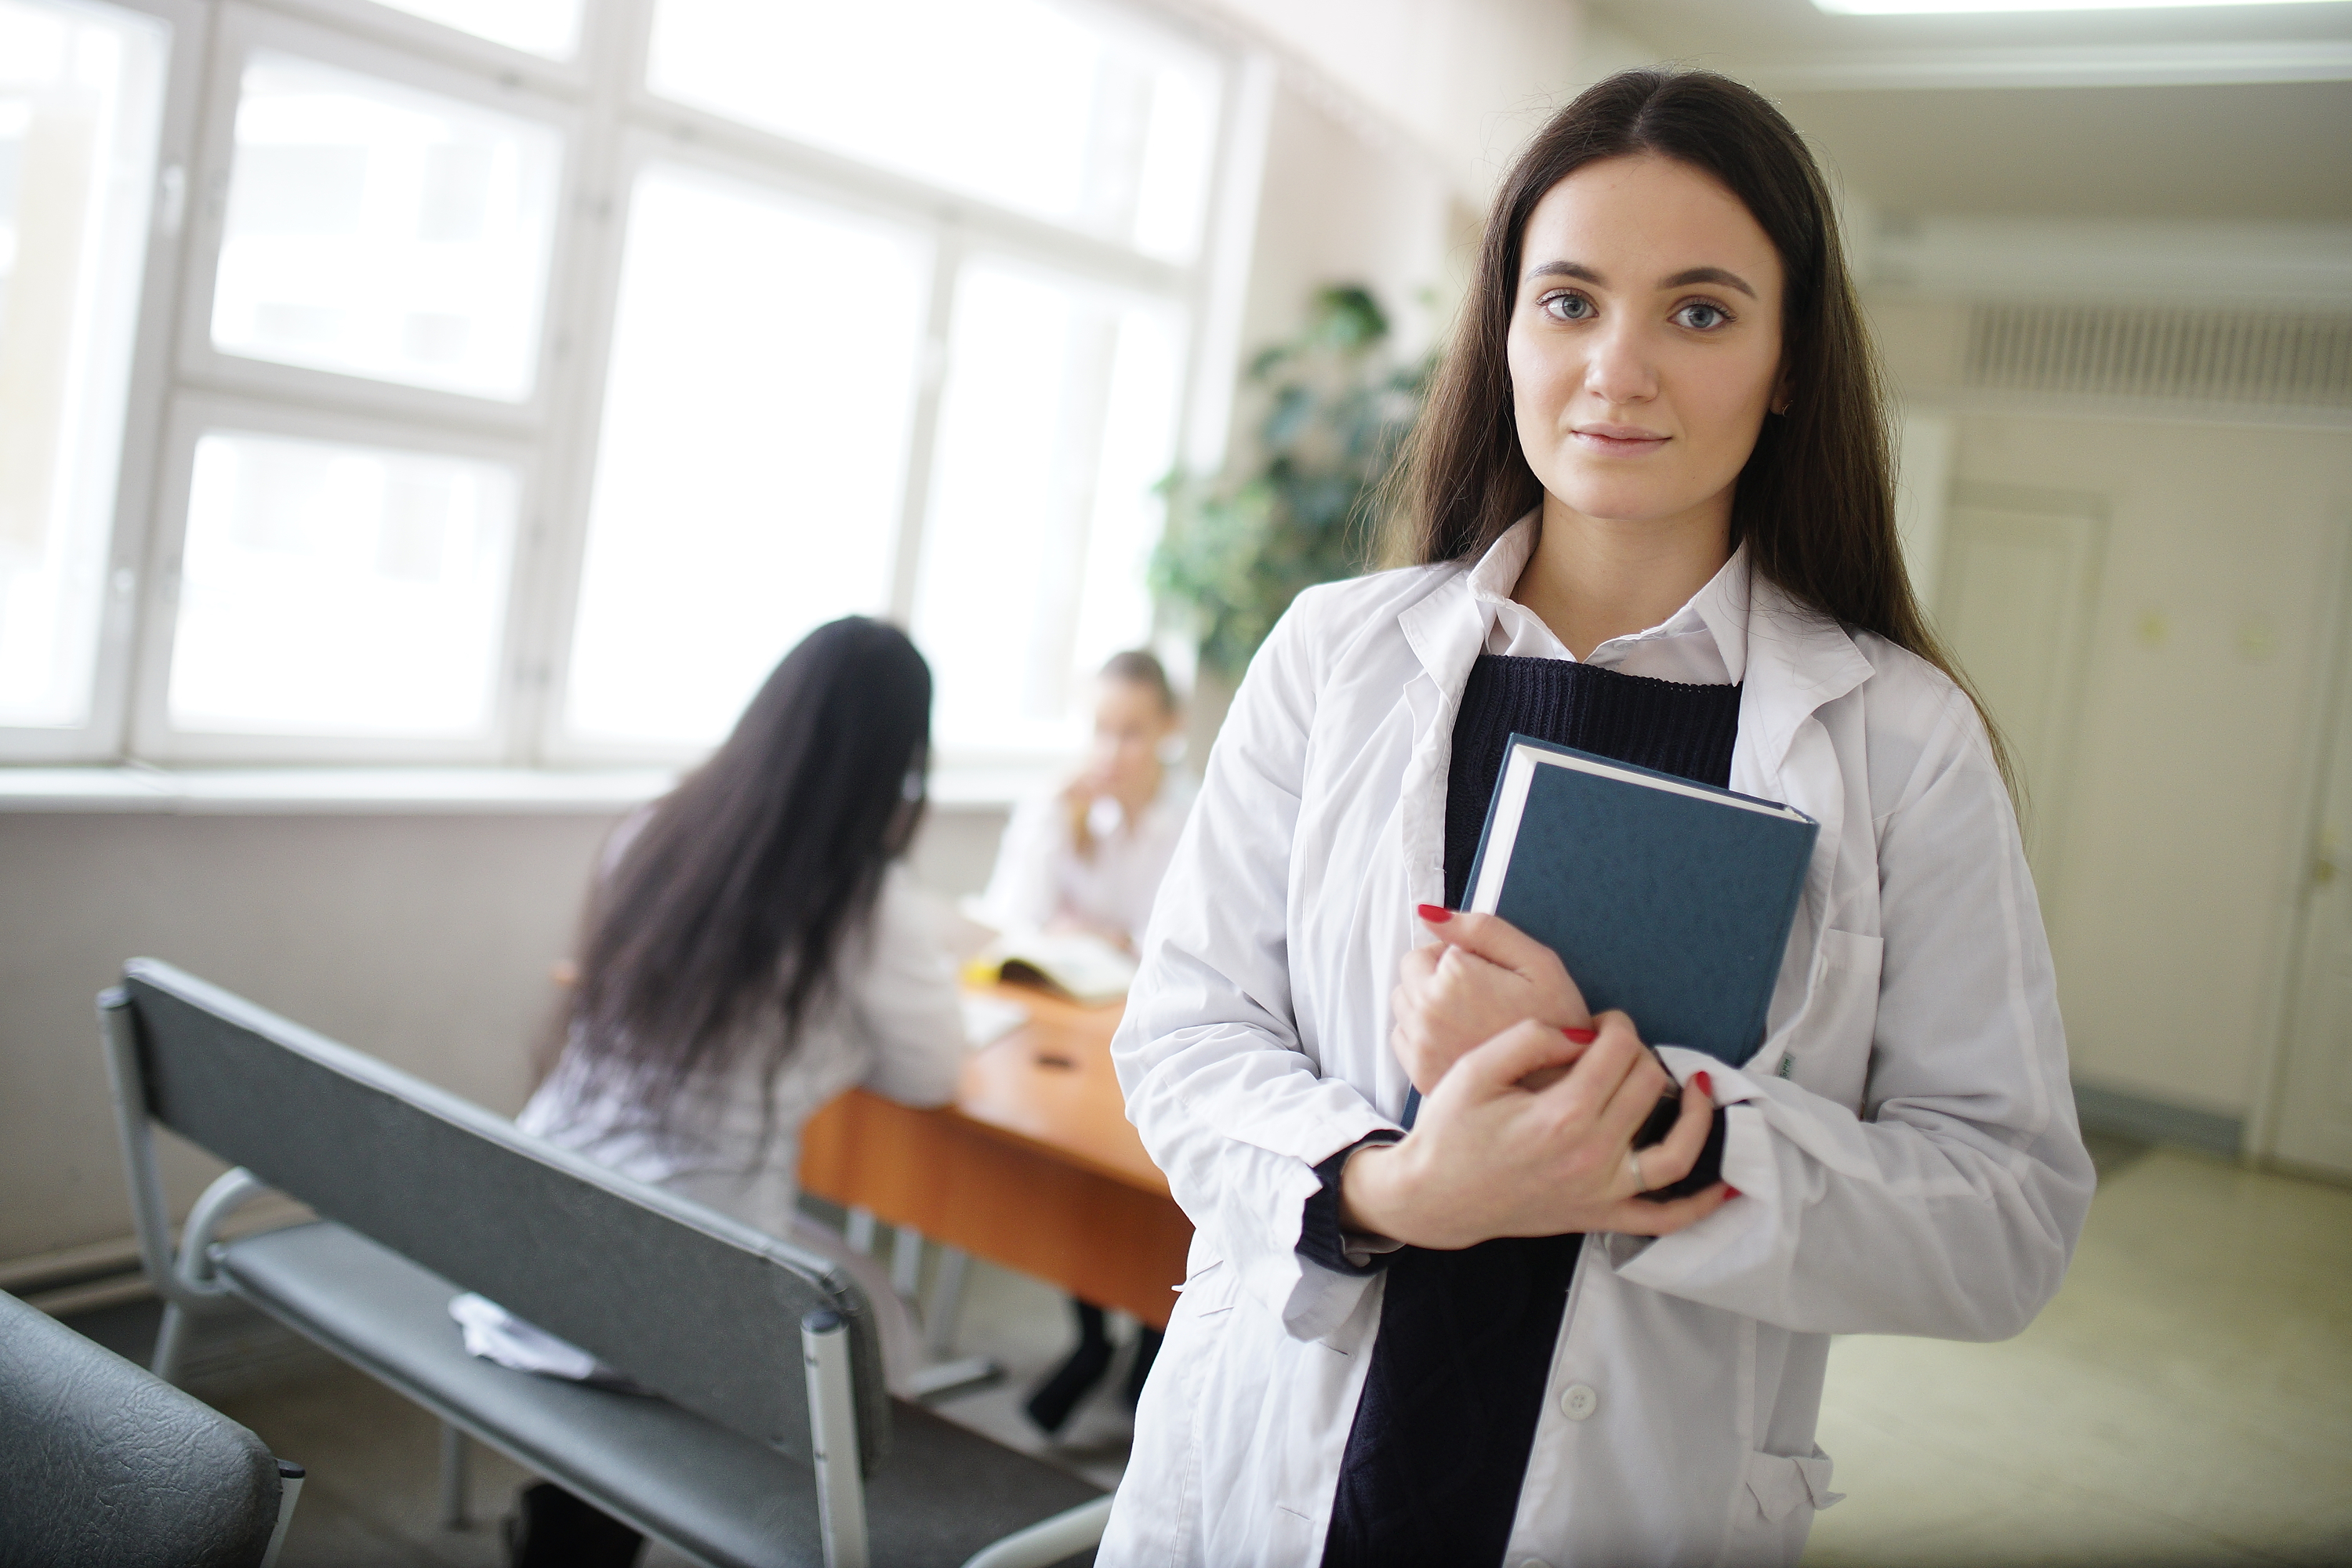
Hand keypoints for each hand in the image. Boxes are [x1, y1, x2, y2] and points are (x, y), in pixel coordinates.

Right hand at [1341, 1013, 1729, 1248]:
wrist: (1433, 1197)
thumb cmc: (1450, 1131)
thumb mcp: (1477, 1069)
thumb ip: (1533, 1038)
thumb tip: (1584, 1033)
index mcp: (1560, 1115)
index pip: (1618, 1051)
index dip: (1615, 1025)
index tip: (1598, 1024)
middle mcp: (1591, 1156)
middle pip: (1647, 1086)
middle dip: (1638, 1053)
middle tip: (1615, 1049)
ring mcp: (1600, 1192)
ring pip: (1676, 1151)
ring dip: (1697, 1116)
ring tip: (1700, 1087)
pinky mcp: (1599, 1216)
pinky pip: (1664, 1219)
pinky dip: (1701, 1205)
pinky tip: (1726, 1184)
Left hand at [1391, 905, 1589, 1094]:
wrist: (1562, 1089)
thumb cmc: (1559, 1024)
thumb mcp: (1539, 964)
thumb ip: (1484, 930)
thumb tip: (1430, 913)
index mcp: (1454, 976)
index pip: (1435, 946)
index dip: (1464, 954)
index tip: (1490, 976)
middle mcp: (1428, 1010)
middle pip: (1411, 971)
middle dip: (1438, 973)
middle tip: (1479, 993)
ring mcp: (1421, 1045)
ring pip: (1403, 1002)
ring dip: (1426, 1000)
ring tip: (1468, 1016)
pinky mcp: (1420, 1072)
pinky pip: (1401, 1037)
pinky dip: (1420, 1032)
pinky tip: (1456, 1039)